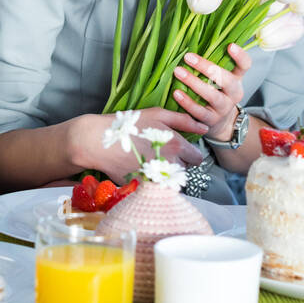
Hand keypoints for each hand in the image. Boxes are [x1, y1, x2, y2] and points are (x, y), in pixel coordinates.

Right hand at [69, 108, 207, 183]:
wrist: (99, 141)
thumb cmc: (128, 124)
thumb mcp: (157, 114)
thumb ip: (184, 121)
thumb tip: (204, 128)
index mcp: (176, 146)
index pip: (197, 158)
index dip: (189, 154)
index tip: (177, 150)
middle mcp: (169, 164)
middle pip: (185, 171)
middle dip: (177, 164)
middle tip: (160, 154)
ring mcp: (157, 178)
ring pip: (171, 181)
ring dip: (165, 174)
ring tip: (150, 161)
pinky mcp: (144, 187)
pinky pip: (157, 188)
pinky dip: (153, 181)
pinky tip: (141, 169)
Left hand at [171, 45, 250, 142]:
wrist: (221, 124)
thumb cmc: (216, 92)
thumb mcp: (220, 78)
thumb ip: (214, 62)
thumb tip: (193, 35)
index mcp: (237, 78)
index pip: (245, 65)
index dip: (240, 56)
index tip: (230, 45)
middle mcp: (234, 93)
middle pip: (227, 80)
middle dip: (207, 67)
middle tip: (188, 57)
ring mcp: (224, 108)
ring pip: (212, 95)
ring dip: (194, 82)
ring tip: (178, 71)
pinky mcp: (211, 121)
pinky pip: (199, 111)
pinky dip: (187, 102)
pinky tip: (176, 93)